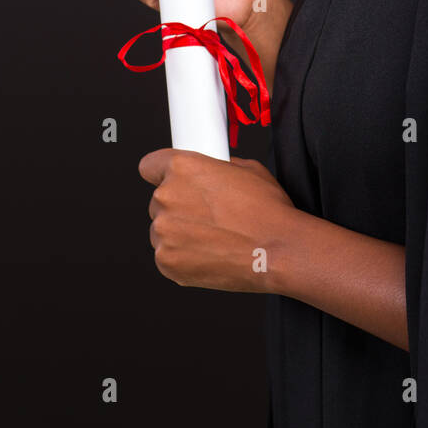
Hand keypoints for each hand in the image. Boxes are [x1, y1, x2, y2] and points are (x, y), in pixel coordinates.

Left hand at [138, 148, 298, 292]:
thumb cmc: (267, 212)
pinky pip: (167, 255)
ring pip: (162, 229)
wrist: (278, 250)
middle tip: (208, 215)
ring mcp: (164, 232)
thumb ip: (218, 167)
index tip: (169, 181)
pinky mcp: (166, 261)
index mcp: (182, 168)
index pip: (150, 165)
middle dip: (179, 206)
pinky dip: (183, 256)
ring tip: (213, 237)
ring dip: (180, 232)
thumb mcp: (248, 170)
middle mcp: (167, 197)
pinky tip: (210, 253)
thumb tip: (213, 172)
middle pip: (158, 200)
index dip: (161, 174)